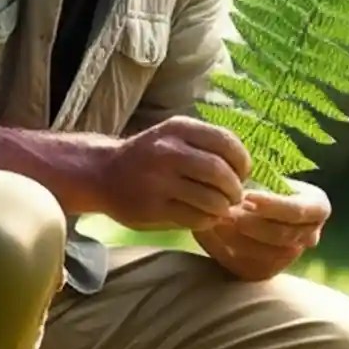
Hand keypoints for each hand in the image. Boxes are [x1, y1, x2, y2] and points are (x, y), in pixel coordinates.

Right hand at [97, 116, 250, 230]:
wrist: (103, 174)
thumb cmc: (149, 156)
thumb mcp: (174, 135)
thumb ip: (207, 145)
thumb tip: (245, 171)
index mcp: (178, 128)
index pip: (226, 142)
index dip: (242, 162)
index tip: (242, 173)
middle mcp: (168, 151)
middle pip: (220, 172)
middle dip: (235, 188)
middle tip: (234, 197)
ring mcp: (159, 181)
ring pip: (210, 198)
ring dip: (223, 207)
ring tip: (221, 208)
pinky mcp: (153, 208)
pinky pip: (194, 218)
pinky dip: (208, 220)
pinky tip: (205, 217)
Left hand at [193, 179, 330, 280]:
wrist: (247, 205)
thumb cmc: (258, 181)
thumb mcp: (264, 175)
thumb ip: (260, 181)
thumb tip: (242, 190)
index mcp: (318, 207)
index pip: (297, 211)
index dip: (272, 206)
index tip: (247, 196)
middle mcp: (310, 235)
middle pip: (280, 235)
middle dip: (250, 223)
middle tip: (225, 211)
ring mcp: (291, 256)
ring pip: (263, 254)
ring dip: (235, 237)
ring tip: (215, 219)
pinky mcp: (267, 271)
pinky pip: (248, 266)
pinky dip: (226, 250)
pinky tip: (210, 233)